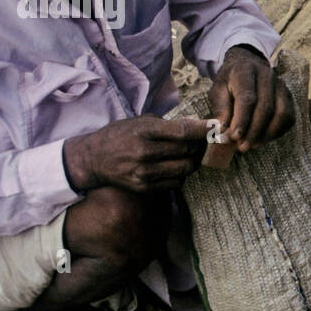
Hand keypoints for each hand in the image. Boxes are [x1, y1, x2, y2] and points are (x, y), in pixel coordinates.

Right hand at [63, 116, 211, 192]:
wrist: (93, 159)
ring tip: (193, 154)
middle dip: (201, 146)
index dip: (203, 130)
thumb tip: (198, 126)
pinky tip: (177, 166)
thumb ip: (168, 124)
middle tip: (206, 142)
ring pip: (185, 169)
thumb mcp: (140, 121)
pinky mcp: (144, 188)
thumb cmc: (120, 135)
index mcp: (144, 132)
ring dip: (194, 161)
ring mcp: (144, 173)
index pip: (182, 132)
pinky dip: (182, 175)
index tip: (217, 127)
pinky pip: (176, 183)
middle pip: (187, 152)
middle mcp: (144, 153)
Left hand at [208, 45, 294, 151]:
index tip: (234, 137)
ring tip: (253, 145)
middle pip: (266, 107)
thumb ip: (220, 109)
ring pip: (282, 113)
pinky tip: (263, 138)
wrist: (247, 65)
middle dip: (254, 131)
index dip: (242, 120)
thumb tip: (223, 131)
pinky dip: (277, 132)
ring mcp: (281, 86)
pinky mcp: (289, 96)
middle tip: (242, 147)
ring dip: (268, 134)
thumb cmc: (229, 82)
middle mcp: (267, 76)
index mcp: (246, 71)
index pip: (248, 98)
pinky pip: (289, 118)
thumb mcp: (217, 90)